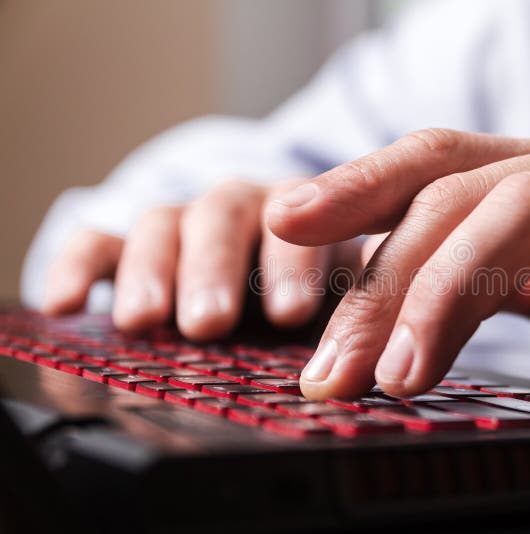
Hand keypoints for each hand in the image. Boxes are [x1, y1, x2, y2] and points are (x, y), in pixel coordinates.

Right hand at [43, 178, 360, 339]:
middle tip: (209, 322)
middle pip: (225, 218)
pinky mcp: (129, 244)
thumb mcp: (343, 297)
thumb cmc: (312, 291)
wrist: (262, 264)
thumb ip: (356, 307)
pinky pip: (97, 242)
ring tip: (144, 320)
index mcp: (305, 217)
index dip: (293, 265)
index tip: (291, 314)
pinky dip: (77, 266)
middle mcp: (242, 209)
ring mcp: (184, 223)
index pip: (301, 225)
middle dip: (215, 269)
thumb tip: (379, 344)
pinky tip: (62, 302)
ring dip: (152, 269)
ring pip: (163, 224)